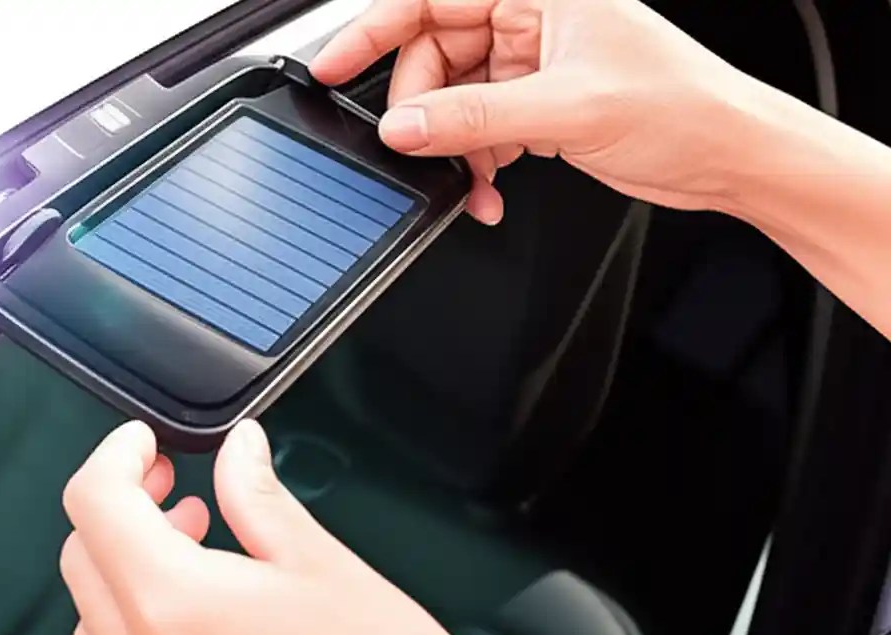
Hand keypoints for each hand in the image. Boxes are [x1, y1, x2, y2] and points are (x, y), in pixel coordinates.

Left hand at [60, 419, 536, 634]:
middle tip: (172, 481)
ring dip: (122, 563)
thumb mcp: (320, 565)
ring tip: (191, 541)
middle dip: (118, 505)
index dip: (116, 454)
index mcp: (176, 606)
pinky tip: (193, 604)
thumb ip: (258, 496)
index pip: (94, 502)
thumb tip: (238, 447)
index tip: (144, 442)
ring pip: (89, 614)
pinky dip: (134, 619)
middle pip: (79, 555)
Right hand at [310, 0, 761, 222]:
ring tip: (471, 181)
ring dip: (453, 147)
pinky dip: (476, 163)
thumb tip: (404, 125)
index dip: (373, 30)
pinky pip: (479, 128)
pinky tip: (489, 188)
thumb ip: (474, 117)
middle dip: (423, 110)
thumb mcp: (567, 108)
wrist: (730, 156)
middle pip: (434, 55)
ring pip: (454, 100)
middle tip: (419, 147)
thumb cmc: (683, 106)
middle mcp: (531, 18)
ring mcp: (533, 63)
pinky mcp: (538, 104)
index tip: (332, 66)